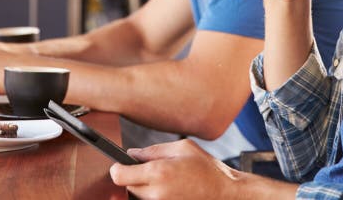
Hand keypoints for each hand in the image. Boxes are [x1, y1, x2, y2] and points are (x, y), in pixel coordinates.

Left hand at [110, 140, 241, 199]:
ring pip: (138, 196)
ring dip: (143, 187)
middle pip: (127, 187)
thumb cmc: (208, 169)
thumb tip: (132, 153)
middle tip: (149, 169)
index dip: (117, 168)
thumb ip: (153, 150)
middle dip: (132, 177)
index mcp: (158, 172)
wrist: (225, 194)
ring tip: (163, 179)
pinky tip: (168, 188)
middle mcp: (156, 193)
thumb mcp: (182, 148)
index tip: (121, 165)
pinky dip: (153, 195)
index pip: (119, 175)